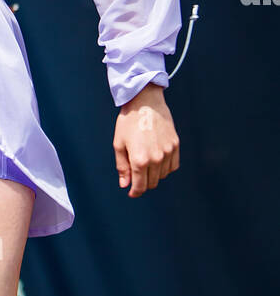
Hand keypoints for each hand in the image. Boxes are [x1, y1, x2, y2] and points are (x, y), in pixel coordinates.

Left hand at [112, 82, 179, 197]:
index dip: (135, 192)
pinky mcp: (175, 145)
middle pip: (152, 183)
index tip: (132, 192)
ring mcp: (168, 152)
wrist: (145, 103)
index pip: (140, 186)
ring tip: (145, 161)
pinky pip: (173, 166)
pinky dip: (166, 168)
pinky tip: (157, 160)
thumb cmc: (128, 123)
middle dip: (143, 183)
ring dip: (154, 175)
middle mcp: (156, 158)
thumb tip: (125, 184)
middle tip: (136, 175)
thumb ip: (122, 167)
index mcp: (139, 160)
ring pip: (162, 175)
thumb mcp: (119, 144)